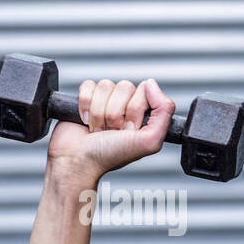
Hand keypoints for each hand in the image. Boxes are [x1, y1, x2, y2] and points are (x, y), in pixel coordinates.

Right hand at [46, 77, 175, 178]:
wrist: (79, 160)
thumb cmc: (112, 155)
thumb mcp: (150, 141)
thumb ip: (164, 112)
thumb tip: (151, 83)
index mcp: (145, 115)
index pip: (145, 91)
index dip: (135, 110)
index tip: (129, 129)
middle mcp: (127, 106)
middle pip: (125, 87)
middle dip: (116, 113)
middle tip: (113, 131)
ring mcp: (106, 102)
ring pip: (106, 86)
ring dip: (100, 112)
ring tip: (100, 130)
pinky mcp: (86, 98)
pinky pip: (88, 85)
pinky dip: (86, 104)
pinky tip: (86, 121)